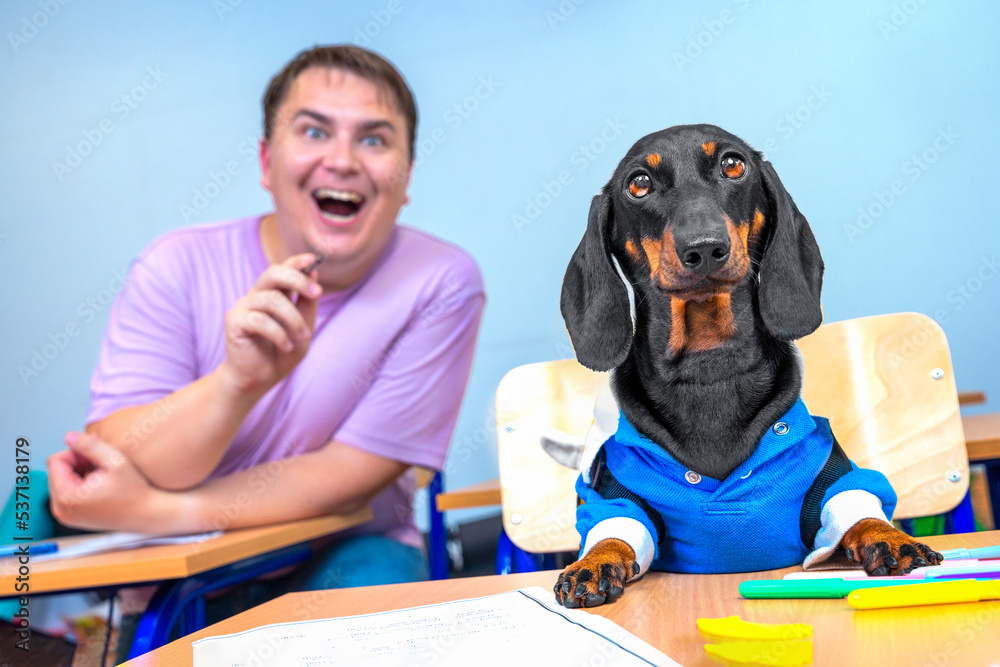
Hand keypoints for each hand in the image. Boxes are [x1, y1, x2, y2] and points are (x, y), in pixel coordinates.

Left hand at [47, 431, 162, 531]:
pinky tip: (99, 483)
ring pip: (60, 480)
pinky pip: (66, 492)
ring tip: (101, 473)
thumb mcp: (116, 461)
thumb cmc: (134, 490)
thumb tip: (68, 436)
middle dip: (75, 462)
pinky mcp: (71, 517)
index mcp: (67, 497)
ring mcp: (65, 515)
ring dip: (78, 472)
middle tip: (100, 462)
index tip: (96, 455)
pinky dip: (79, 483)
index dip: (76, 452)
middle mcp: (60, 510)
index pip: (55, 461)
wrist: (146, 514)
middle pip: (55, 471)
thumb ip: (90, 446)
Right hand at [219, 253, 321, 394]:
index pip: (283, 269)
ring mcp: (243, 307)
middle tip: (316, 292)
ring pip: (271, 299)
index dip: (296, 262)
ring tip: (303, 336)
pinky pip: (260, 321)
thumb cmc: (282, 353)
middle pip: (272, 273)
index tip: (313, 260)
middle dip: (297, 279)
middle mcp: (256, 295)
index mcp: (273, 293)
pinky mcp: (234, 322)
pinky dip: (278, 334)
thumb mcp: (304, 327)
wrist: (259, 380)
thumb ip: (307, 304)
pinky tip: (285, 346)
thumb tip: (313, 275)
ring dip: (294, 318)